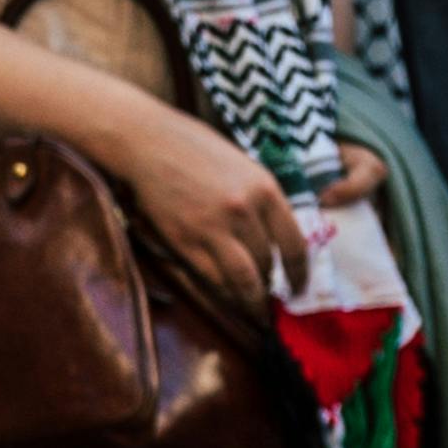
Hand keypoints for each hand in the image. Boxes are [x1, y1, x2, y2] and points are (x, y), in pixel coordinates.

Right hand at [100, 104, 306, 312]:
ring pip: (244, 279)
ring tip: (253, 306)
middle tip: (269, 293)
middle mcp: (244, 212)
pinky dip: (223, 292)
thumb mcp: (244, 166)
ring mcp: (213, 228)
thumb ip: (263, 199)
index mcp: (265, 190)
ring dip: (251, 298)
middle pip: (268, 263)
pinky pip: (212, 277)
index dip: (300, 273)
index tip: (300, 288)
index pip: (295, 244)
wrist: (147, 141)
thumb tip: (276, 235)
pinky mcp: (184, 240)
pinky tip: (227, 295)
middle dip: (270, 283)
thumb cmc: (195, 147)